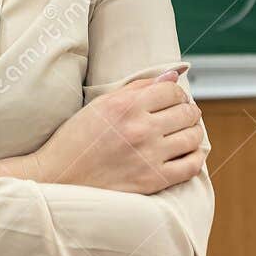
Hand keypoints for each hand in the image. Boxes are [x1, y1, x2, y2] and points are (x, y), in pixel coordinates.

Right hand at [0, 68, 205, 193]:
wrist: (60, 177)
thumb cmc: (78, 138)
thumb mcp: (102, 104)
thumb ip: (138, 87)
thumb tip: (173, 75)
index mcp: (125, 106)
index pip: (171, 91)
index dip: (177, 93)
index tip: (174, 99)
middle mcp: (140, 128)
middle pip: (186, 112)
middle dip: (188, 110)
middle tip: (182, 114)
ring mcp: (148, 156)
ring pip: (193, 137)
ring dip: (194, 132)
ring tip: (186, 132)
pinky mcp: (152, 180)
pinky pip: (191, 166)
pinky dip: (196, 156)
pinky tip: (188, 152)